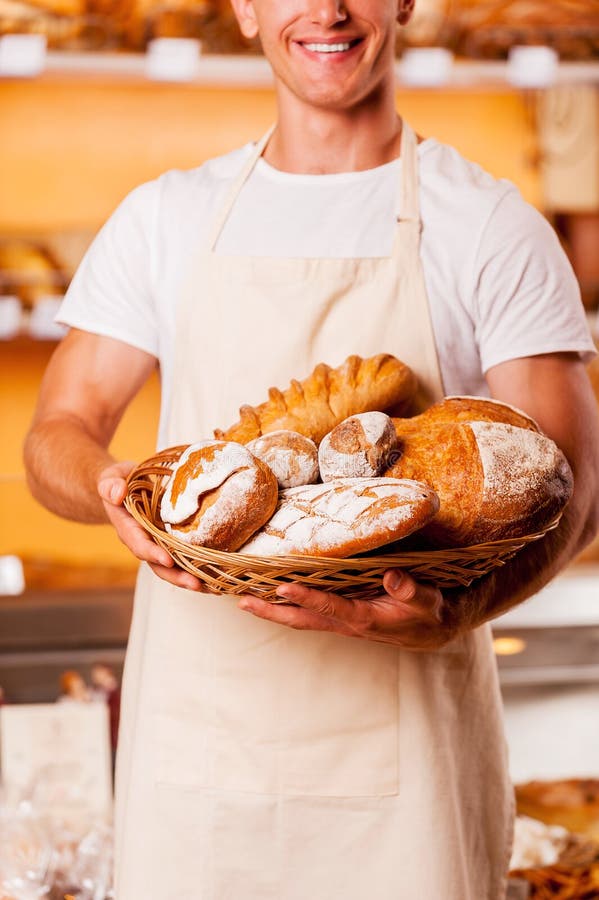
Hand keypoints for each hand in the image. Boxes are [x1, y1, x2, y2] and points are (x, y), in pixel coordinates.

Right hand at [97, 461, 202, 590]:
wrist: (125, 488)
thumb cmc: (118, 481)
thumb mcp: (110, 477)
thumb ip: (110, 485)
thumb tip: (118, 494)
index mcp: (128, 528)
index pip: (139, 544)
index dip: (152, 553)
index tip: (167, 559)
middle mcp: (144, 541)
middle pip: (158, 565)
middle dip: (176, 576)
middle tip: (196, 584)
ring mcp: (159, 544)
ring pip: (174, 567)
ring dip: (191, 579)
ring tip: (213, 587)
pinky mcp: (172, 542)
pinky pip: (185, 558)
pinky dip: (200, 569)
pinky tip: (218, 578)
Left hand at [237, 569, 457, 650]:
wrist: (434, 629)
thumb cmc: (430, 612)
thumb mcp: (427, 599)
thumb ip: (411, 589)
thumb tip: (393, 576)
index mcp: (364, 619)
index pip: (329, 607)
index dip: (306, 597)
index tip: (281, 587)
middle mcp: (347, 623)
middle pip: (301, 620)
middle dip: (271, 611)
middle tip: (241, 601)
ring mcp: (342, 621)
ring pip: (300, 618)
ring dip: (272, 611)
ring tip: (244, 599)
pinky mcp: (342, 617)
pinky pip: (308, 614)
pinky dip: (287, 606)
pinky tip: (273, 595)